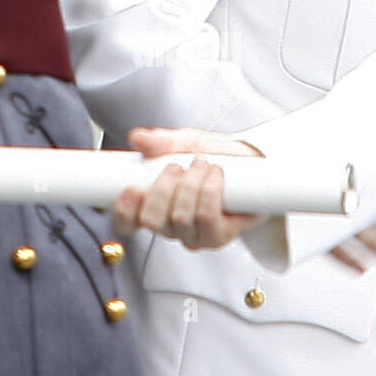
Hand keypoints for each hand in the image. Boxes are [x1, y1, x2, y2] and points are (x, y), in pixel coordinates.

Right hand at [113, 127, 263, 250]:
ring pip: (180, 217)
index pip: (126, 220)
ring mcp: (193, 235)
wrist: (251, 166)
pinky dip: (209, 191)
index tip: (132, 188)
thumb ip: (161, 141)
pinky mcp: (217, 236)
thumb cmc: (213, 158)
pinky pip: (206, 218)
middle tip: (175, 166)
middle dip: (163, 188)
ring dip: (191, 184)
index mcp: (152, 206)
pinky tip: (214, 176)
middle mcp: (170, 226)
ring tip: (201, 164)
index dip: (124, 209)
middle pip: (152, 220)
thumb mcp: (184, 143)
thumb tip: (139, 138)